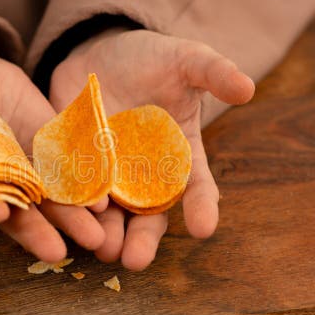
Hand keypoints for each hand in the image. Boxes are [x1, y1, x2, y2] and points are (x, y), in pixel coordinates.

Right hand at [0, 33, 106, 261]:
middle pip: (15, 218)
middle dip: (35, 234)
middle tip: (56, 252)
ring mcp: (26, 175)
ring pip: (49, 204)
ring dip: (70, 221)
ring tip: (94, 237)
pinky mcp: (51, 156)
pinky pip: (70, 175)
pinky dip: (86, 188)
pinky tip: (105, 200)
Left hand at [49, 29, 254, 269]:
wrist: (100, 53)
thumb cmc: (153, 60)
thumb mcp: (187, 59)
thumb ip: (214, 72)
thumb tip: (247, 87)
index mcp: (179, 156)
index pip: (195, 187)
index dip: (201, 208)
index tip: (204, 228)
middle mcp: (144, 174)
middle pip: (147, 215)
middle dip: (142, 240)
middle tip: (135, 261)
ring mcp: (107, 174)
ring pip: (109, 214)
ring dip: (105, 234)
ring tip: (102, 250)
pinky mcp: (71, 166)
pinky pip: (71, 189)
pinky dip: (70, 203)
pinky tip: (67, 216)